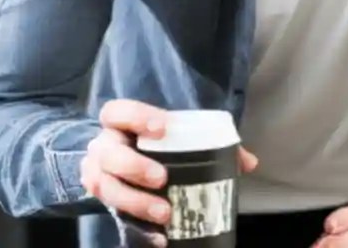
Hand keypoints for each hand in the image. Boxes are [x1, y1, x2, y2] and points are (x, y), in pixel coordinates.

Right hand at [80, 100, 258, 227]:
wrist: (122, 165)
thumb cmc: (156, 147)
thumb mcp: (179, 140)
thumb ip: (213, 145)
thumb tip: (248, 162)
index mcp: (121, 123)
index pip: (118, 111)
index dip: (136, 117)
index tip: (163, 128)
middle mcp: (104, 146)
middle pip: (109, 153)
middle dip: (134, 166)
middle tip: (161, 178)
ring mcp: (98, 173)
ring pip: (105, 186)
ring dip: (135, 201)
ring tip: (164, 213)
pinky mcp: (103, 201)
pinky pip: (113, 214)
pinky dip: (138, 227)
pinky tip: (160, 237)